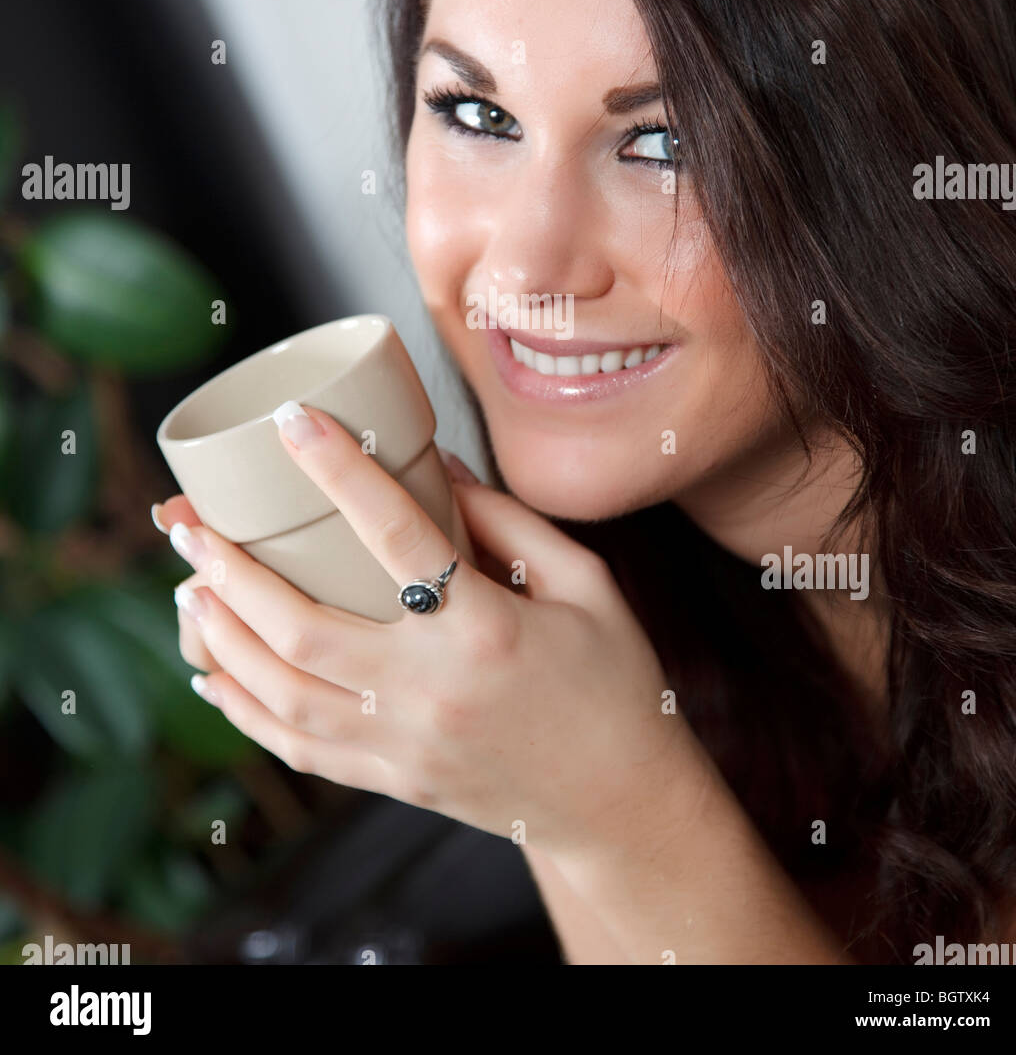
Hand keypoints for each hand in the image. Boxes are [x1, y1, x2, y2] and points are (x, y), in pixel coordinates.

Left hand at [153, 403, 705, 854]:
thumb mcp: (587, 585)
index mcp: (487, 629)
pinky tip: (213, 670)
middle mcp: (433, 690)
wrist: (620, 803)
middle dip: (231, 570)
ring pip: (283, 692)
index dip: (340, 469)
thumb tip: (437, 465)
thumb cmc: (612, 683)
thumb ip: (513, 523)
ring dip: (223, 636)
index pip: (396, 533)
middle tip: (187, 523)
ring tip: (187, 586)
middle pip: (304, 625)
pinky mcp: (392, 779)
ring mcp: (405, 745)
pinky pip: (297, 747)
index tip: (294, 422)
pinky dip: (244, 708)